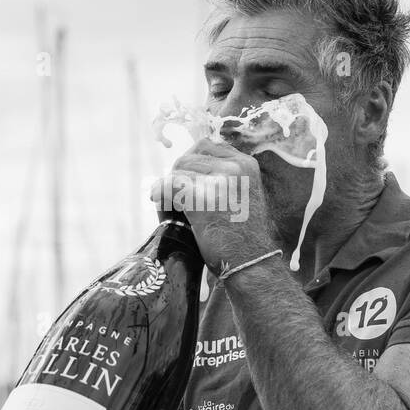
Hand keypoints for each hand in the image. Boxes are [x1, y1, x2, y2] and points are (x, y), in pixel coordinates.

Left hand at [151, 138, 276, 273]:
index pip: (206, 146)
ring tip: (166, 201)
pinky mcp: (202, 198)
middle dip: (176, 175)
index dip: (190, 162)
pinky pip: (169, 186)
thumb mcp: (242, 196)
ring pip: (178, 171)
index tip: (183, 178)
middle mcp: (235, 167)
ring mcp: (219, 181)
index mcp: (246, 164)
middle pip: (188, 158)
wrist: (251, 262)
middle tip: (172, 194)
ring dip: (168, 186)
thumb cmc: (243, 236)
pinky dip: (159, 193)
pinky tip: (158, 201)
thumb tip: (188, 169)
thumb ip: (224, 178)